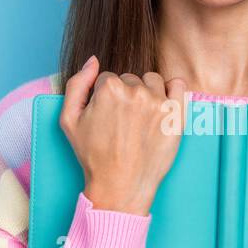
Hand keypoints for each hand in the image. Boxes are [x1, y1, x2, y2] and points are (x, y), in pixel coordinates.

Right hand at [60, 55, 188, 214]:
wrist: (120, 186)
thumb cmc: (93, 156)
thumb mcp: (69, 120)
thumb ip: (76, 84)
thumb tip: (93, 61)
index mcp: (109, 88)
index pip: (107, 78)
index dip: (103, 97)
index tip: (106, 116)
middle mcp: (135, 91)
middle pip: (130, 78)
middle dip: (125, 95)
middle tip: (122, 123)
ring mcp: (158, 102)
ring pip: (151, 80)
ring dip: (146, 92)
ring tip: (140, 118)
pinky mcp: (176, 114)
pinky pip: (179, 85)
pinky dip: (172, 90)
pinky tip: (163, 104)